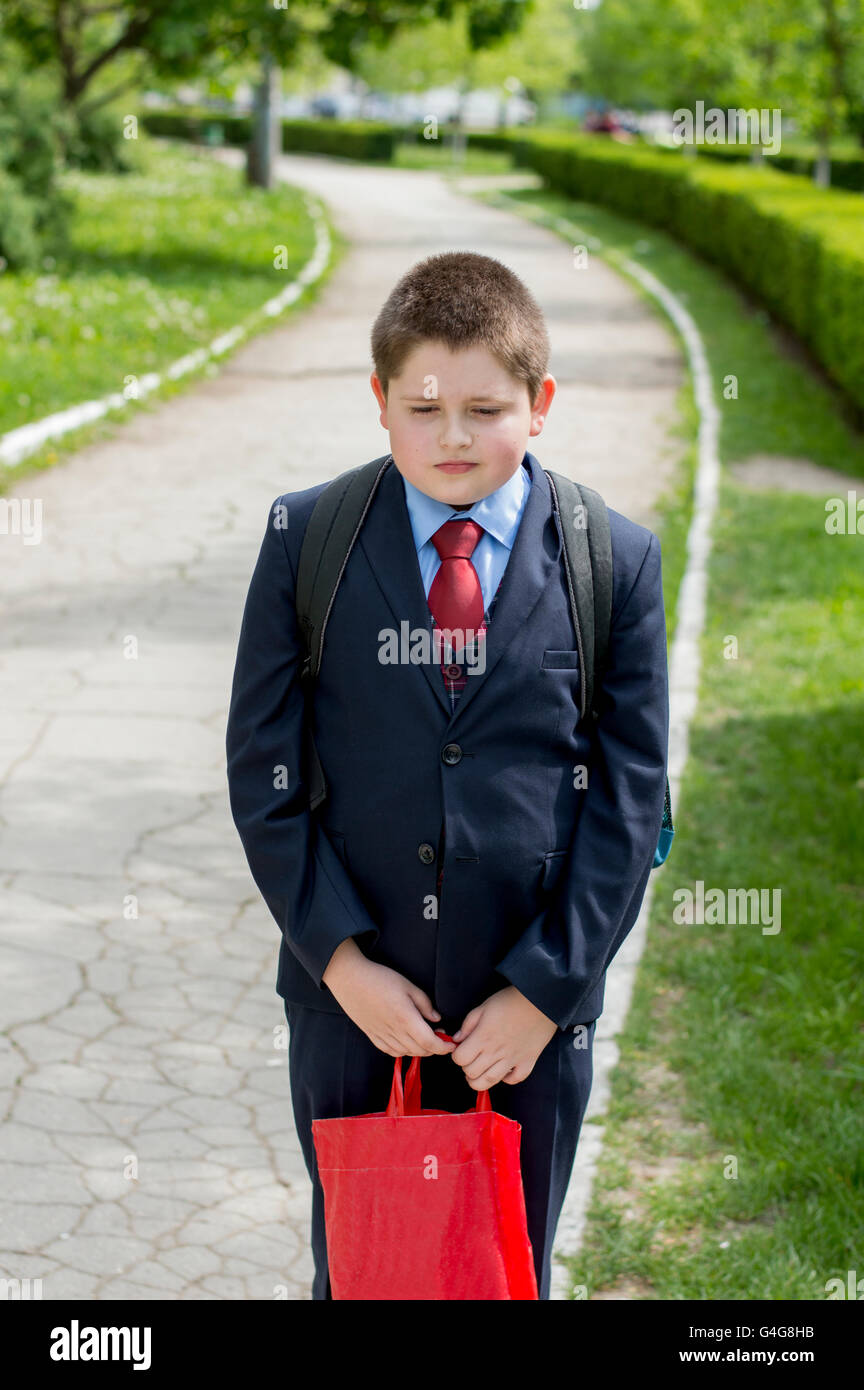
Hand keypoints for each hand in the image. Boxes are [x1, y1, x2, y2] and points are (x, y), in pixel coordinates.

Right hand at [322, 939, 454, 1059]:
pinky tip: (407, 1042)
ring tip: (426, 1037)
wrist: (350, 979)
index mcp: (405, 1018)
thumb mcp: (408, 985)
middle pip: (420, 1051)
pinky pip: (391, 1052)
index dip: (443, 1047)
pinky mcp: (372, 1036)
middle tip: (442, 1037)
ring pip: (407, 1053)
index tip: (452, 1044)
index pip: (429, 1042)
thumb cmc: (380, 978)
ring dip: (420, 1050)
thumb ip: (425, 1004)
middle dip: (435, 1048)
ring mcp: (381, 1036)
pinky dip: (403, 1051)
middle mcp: (394, 1031)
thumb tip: (436, 1019)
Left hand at [450, 986, 557, 1089]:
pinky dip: (507, 1079)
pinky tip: (503, 1070)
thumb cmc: (511, 1000)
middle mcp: (496, 1052)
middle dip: (466, 1068)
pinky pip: (515, 1080)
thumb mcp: (484, 1006)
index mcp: (483, 1037)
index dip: (457, 1055)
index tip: (462, 1049)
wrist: (540, 1000)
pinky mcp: (527, 1061)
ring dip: (480, 1080)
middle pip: (471, 1074)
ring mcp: (512, 1059)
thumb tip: (457, 1039)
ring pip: (489, 1082)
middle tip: (471, 1059)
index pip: (460, 1059)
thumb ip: (468, 1025)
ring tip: (480, 1070)